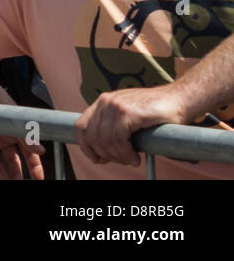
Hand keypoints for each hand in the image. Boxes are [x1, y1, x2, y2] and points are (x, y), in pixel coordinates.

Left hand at [0, 130, 44, 179]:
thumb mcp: (15, 123)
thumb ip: (27, 138)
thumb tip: (41, 150)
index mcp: (17, 134)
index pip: (29, 154)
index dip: (34, 167)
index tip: (39, 179)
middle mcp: (4, 139)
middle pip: (13, 161)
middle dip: (16, 174)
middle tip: (18, 183)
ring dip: (0, 173)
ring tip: (3, 181)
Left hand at [75, 85, 191, 167]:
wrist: (179, 99)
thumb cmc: (156, 112)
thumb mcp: (128, 117)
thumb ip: (113, 127)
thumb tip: (101, 151)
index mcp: (103, 102)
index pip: (81, 127)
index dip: (86, 147)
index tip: (97, 159)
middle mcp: (106, 101)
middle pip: (92, 137)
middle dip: (105, 155)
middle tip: (122, 161)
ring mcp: (116, 105)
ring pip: (105, 140)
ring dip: (118, 157)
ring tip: (131, 160)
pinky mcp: (128, 112)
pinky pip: (118, 139)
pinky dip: (125, 154)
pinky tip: (135, 158)